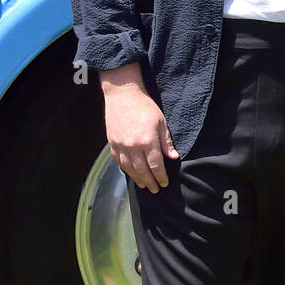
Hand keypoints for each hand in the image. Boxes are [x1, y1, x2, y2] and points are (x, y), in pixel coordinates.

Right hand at [101, 64, 178, 191]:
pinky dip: (126, 170)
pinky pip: (118, 162)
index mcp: (148, 141)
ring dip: (137, 179)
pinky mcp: (112, 143)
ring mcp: (120, 146)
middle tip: (156, 190)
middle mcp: (133, 146)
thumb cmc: (145, 106)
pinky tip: (131, 174)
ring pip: (129, 169)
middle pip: (142, 171)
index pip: (155, 166)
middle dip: (150, 182)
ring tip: (144, 185)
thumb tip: (173, 158)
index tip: (165, 183)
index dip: (161, 177)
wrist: (123, 95)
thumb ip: (166, 142)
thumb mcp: (161, 122)